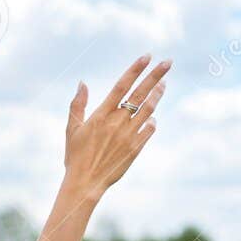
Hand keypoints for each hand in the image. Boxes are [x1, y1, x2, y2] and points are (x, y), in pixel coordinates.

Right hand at [62, 56, 168, 200]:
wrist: (85, 183)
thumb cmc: (75, 156)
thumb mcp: (72, 129)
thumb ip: (78, 104)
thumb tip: (82, 83)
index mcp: (101, 115)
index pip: (121, 86)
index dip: (135, 70)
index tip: (147, 57)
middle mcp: (117, 122)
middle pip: (140, 93)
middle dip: (155, 76)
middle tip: (168, 62)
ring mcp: (128, 134)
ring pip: (148, 109)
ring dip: (157, 95)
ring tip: (164, 84)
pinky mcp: (135, 147)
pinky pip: (149, 129)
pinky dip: (152, 121)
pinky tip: (152, 117)